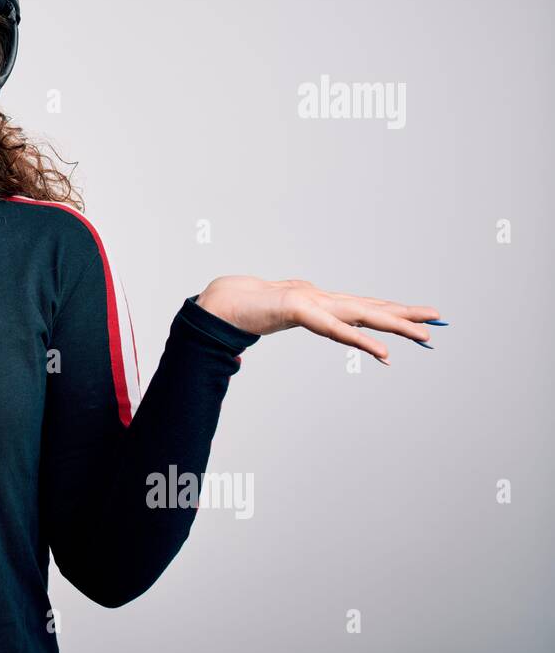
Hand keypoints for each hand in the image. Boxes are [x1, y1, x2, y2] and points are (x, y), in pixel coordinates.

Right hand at [195, 275, 442, 366]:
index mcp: (316, 302)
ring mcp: (310, 301)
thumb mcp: (272, 316)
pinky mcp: (298, 308)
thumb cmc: (239, 308)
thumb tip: (281, 329)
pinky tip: (383, 353)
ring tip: (425, 332)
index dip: (389, 312)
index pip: (360, 306)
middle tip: (439, 319)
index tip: (418, 319)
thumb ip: (281, 320)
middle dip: (405, 314)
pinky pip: (336, 330)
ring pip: (362, 313)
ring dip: (396, 324)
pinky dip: (362, 341)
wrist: (215, 300)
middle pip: (370, 307)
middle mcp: (319, 299)